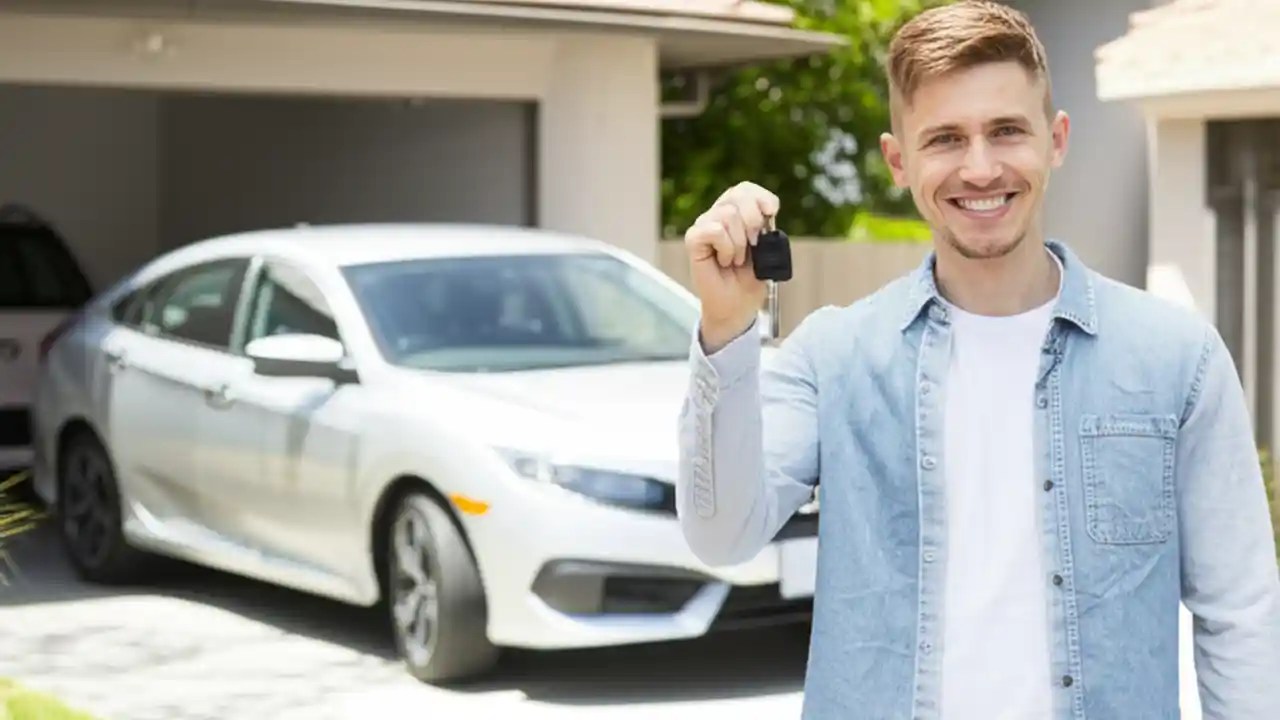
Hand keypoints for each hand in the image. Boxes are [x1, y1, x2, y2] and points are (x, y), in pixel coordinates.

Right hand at [684, 182, 778, 351]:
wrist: (737, 305)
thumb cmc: (750, 278)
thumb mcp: (766, 248)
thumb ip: (764, 226)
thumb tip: (766, 213)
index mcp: (736, 213)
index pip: (745, 188)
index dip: (762, 197)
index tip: (772, 213)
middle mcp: (717, 215)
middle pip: (737, 195)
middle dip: (754, 220)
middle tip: (754, 245)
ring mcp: (704, 226)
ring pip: (727, 213)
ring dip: (739, 242)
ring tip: (736, 259)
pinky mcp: (693, 240)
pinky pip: (715, 230)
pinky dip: (726, 247)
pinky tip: (725, 260)